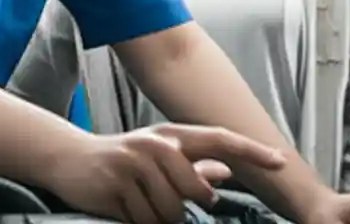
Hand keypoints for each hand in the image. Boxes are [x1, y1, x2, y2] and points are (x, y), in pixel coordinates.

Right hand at [40, 122, 286, 223]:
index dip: (251, 152)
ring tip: (143, 204)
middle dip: (188, 206)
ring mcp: (135, 165)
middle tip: (167, 199)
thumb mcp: (157, 154)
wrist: (69, 157)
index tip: (280, 163)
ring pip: (171, 211)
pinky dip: (141, 222)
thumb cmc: (121, 158)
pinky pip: (145, 220)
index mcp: (171, 135)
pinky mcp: (117, 186)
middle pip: (195, 191)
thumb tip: (226, 169)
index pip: (220, 140)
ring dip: (161, 218)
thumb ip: (194, 163)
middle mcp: (156, 145)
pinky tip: (129, 209)